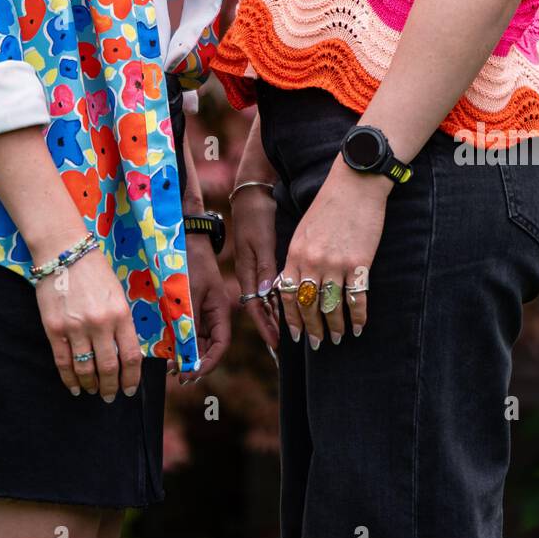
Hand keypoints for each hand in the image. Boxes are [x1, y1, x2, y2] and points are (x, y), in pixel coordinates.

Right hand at [34, 247, 141, 401]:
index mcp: (120, 314)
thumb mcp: (117, 294)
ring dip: (91, 385)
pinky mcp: (54, 329)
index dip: (131, 378)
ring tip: (93, 391)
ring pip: (85, 369)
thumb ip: (122, 323)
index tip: (129, 390)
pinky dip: (69, 379)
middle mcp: (100, 324)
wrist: (64, 253)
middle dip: (111, 387)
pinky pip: (63, 363)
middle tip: (110, 396)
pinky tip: (74, 387)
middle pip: (108, 368)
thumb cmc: (95, 271)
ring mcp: (75, 328)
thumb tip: (123, 354)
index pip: (130, 357)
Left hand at [177, 235, 230, 383]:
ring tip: (170, 366)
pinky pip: (184, 330)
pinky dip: (177, 341)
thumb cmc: (190, 262)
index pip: (220, 344)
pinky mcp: (185, 308)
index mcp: (220, 311)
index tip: (194, 374)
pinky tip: (166, 349)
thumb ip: (188, 322)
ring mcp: (198, 312)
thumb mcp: (189, 293)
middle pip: (207, 346)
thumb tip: (186, 351)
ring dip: (184, 354)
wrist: (182, 238)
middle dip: (194, 362)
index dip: (209, 362)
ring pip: (195, 341)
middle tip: (177, 374)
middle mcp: (211, 315)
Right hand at [232, 184, 279, 350]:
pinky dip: (281, 296)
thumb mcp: (261, 241)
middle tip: (287, 343)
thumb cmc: (256, 215)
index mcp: (247, 271)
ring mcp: (256, 265)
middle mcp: (251, 272)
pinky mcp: (263, 257)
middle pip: (261, 306)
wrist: (252, 193)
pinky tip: (291, 301)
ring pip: (267, 297)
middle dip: (272, 325)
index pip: (255, 307)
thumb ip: (264, 267)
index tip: (277, 344)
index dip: (266, 326)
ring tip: (291, 328)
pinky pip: (272, 284)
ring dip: (277, 312)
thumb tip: (265, 295)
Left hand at [280, 154, 392, 345]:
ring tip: (339, 337)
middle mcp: (312, 262)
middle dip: (313, 329)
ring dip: (335, 327)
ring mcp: (335, 264)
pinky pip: (356, 298)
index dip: (291, 318)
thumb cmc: (329, 204)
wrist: (354, 184)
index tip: (296, 334)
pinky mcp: (358, 263)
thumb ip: (299, 256)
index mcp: (295, 253)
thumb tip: (295, 282)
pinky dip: (358, 316)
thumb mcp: (304, 230)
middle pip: (308, 306)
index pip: (288, 295)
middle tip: (317, 343)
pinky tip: (359, 326)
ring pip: (331, 307)